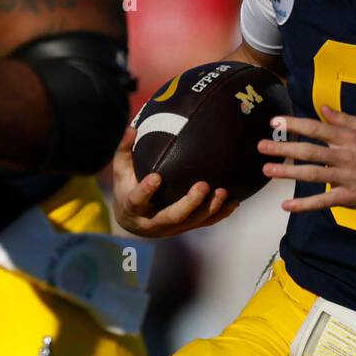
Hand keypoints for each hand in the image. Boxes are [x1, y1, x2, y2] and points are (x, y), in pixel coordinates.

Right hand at [111, 126, 239, 237]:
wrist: (133, 221)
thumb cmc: (127, 187)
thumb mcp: (121, 171)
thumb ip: (124, 150)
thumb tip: (132, 127)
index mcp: (133, 207)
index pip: (136, 200)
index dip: (146, 191)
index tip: (155, 178)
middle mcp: (152, 221)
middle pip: (171, 216)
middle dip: (189, 203)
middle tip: (203, 185)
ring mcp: (170, 228)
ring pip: (191, 222)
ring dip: (209, 208)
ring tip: (223, 192)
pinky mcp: (185, 228)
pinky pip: (204, 223)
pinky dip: (219, 214)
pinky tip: (234, 202)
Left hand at [258, 105, 355, 214]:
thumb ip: (345, 119)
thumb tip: (323, 109)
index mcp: (349, 138)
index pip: (317, 128)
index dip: (294, 124)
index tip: (275, 122)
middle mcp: (344, 156)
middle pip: (309, 151)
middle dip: (283, 148)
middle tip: (261, 146)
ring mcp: (346, 178)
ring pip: (312, 174)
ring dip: (288, 173)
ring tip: (267, 171)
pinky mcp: (349, 197)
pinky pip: (323, 201)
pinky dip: (304, 205)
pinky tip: (286, 206)